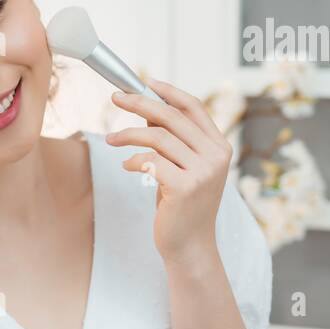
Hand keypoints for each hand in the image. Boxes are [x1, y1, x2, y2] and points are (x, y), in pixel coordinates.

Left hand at [104, 77, 232, 266]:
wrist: (189, 246)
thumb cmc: (181, 205)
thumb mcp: (182, 167)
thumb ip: (173, 141)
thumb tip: (148, 111)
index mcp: (219, 146)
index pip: (193, 108)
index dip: (168, 92)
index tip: (145, 82)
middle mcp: (216, 156)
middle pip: (172, 117)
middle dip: (140, 103)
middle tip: (115, 98)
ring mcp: (204, 172)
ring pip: (158, 137)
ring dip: (128, 135)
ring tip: (110, 139)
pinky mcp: (186, 187)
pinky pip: (151, 162)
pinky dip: (133, 161)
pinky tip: (127, 167)